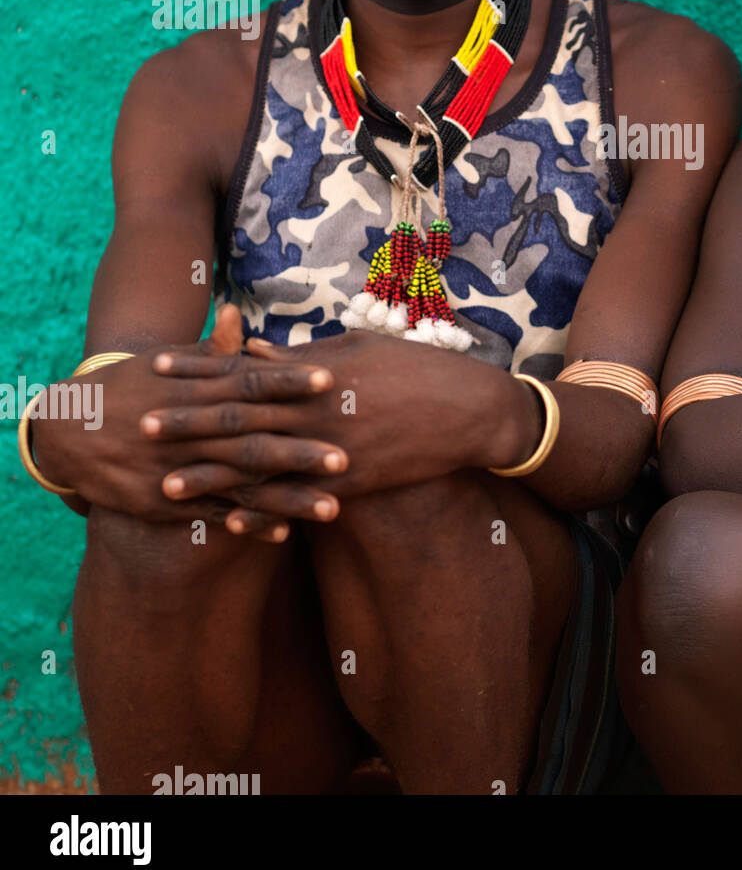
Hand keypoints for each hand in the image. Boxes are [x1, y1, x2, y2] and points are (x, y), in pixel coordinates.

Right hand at [36, 306, 347, 537]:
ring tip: (334, 508)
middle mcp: (191, 430)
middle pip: (252, 439)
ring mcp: (178, 469)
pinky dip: (246, 521)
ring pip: (240, 484)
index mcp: (197, 390)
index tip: (329, 382)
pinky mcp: (166, 501)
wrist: (65, 430)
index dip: (289, 382)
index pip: (250, 383)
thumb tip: (235, 313)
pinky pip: (213, 513)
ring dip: (288, 497)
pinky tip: (283, 530)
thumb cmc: (130, 388)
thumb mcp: (165, 366)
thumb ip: (209, 349)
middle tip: (346, 457)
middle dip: (299, 450)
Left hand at [141, 328, 535, 534]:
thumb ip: (304, 356)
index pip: (246, 371)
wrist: (471, 411)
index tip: (160, 367)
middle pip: (242, 420)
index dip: (201, 370)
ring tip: (166, 487)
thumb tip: (254, 352)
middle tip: (143, 427)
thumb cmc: (417, 368)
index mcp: (318, 373)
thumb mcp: (361, 348)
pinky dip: (263, 512)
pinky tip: (230, 521)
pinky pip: (299, 502)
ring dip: (212, 477)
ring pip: (262, 468)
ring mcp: (334, 452)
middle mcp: (319, 412)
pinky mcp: (352, 484)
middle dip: (190, 424)